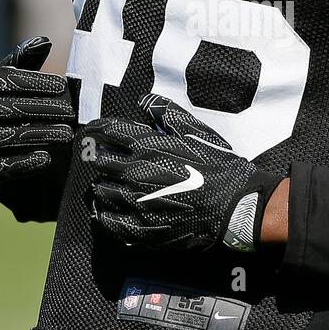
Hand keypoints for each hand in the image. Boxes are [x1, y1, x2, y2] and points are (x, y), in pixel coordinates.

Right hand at [0, 36, 75, 191]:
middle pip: (2, 109)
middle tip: (69, 112)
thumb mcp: (7, 80)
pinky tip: (46, 157)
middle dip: (40, 109)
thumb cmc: (1, 103)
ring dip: (38, 135)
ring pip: (2, 137)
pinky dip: (23, 163)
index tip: (61, 86)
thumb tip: (44, 42)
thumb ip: (23, 60)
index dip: (32, 83)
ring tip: (66, 133)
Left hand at [86, 93, 280, 252]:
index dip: (98, 129)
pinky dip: (104, 215)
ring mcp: (137, 203)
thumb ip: (167, 114)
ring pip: (102, 191)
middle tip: (99, 157)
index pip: (109, 133)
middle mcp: (136, 174)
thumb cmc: (217, 167)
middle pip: (100, 162)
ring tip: (107, 184)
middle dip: (98, 157)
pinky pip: (111, 222)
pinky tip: (106, 211)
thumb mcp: (195, 132)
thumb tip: (145, 101)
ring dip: (101, 184)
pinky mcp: (143, 228)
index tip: (95, 131)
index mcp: (147, 147)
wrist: (233, 204)